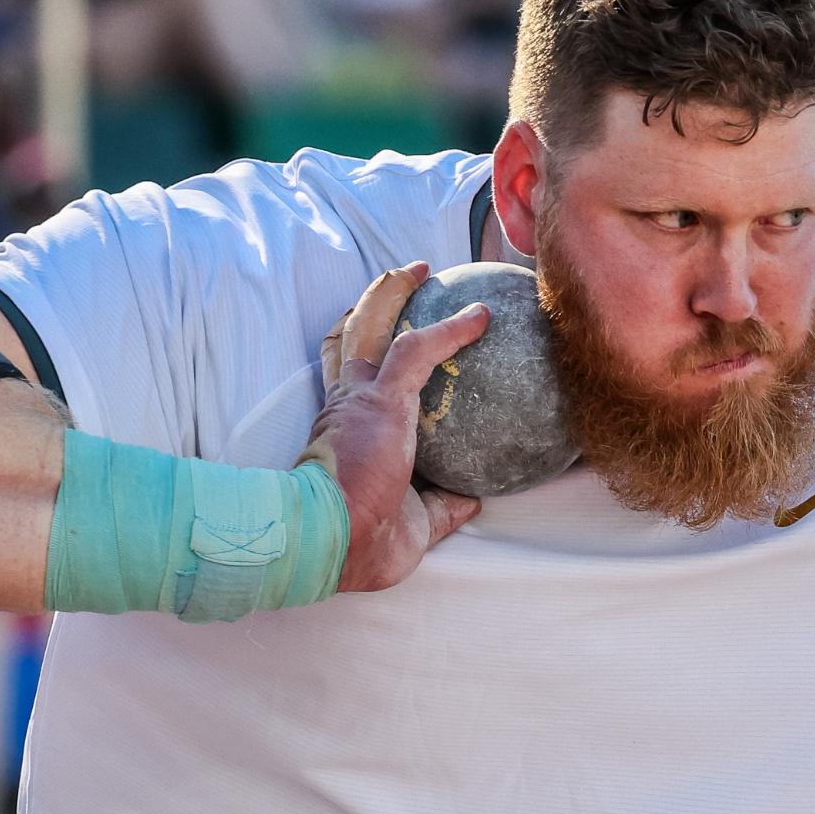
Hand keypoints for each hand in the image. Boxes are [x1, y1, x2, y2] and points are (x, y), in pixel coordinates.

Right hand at [301, 261, 491, 591]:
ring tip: (421, 269)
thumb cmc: (364, 544)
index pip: (350, 379)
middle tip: (402, 283)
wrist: (332, 541)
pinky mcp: (381, 397)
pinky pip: (420, 348)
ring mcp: (361, 397)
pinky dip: (452, 328)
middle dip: (373, 305)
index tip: (388, 339)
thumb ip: (440, 505)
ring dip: (394, 292)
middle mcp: (346, 403)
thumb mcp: (414, 523)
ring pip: (372, 326)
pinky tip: (482, 315)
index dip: (366, 355)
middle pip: (351, 338)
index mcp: (345, 431)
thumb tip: (472, 500)